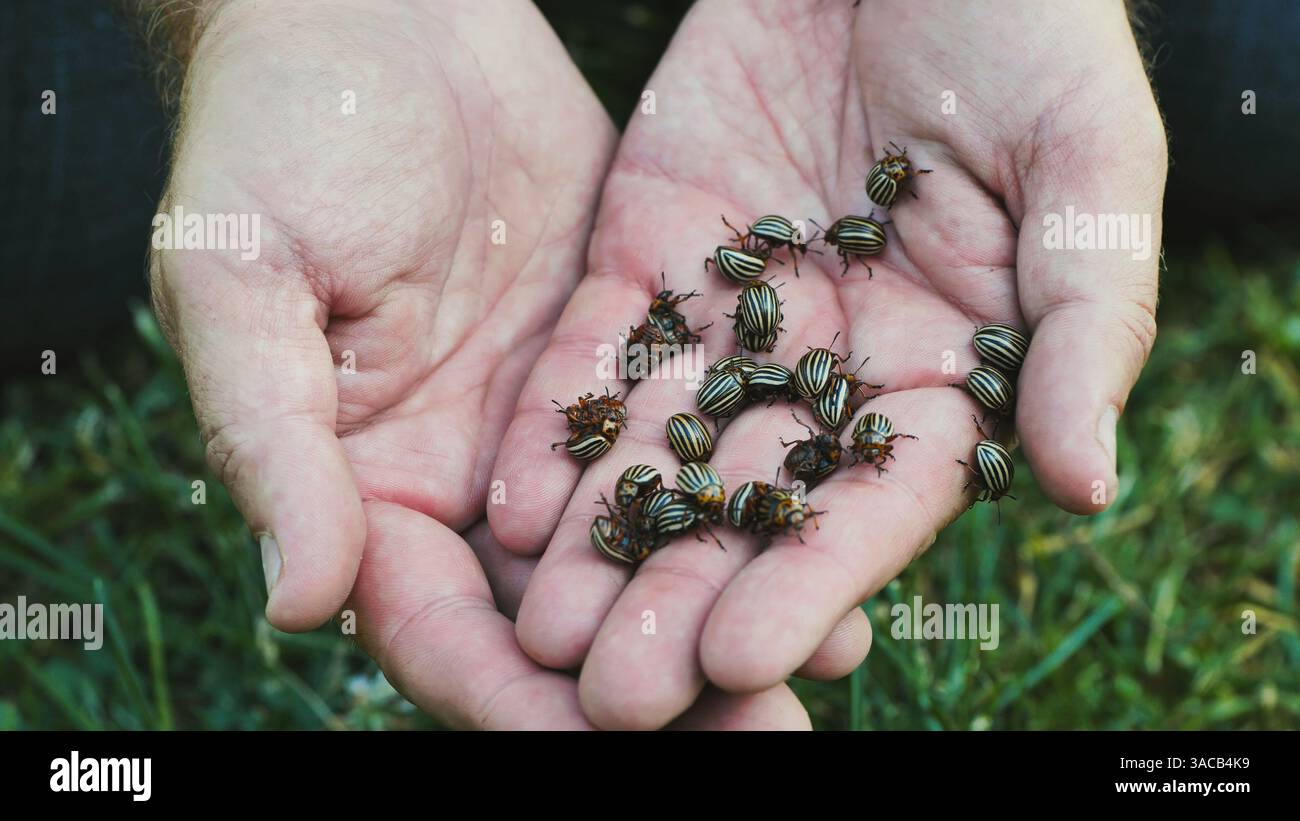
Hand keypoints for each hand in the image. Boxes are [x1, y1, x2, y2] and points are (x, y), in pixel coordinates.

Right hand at [149, 0, 823, 729]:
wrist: (375, 22)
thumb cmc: (274, 140)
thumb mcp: (242, 287)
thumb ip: (270, 443)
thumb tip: (297, 603)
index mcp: (366, 489)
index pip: (442, 630)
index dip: (519, 697)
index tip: (608, 736)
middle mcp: (469, 479)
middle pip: (564, 618)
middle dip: (657, 685)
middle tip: (767, 733)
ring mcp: (554, 421)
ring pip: (647, 541)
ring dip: (727, 601)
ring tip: (834, 655)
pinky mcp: (625, 350)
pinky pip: (697, 436)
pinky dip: (757, 487)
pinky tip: (832, 525)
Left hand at [488, 0, 1164, 727]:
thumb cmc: (1033, 33)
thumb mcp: (1089, 169)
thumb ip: (1083, 327)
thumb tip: (1089, 485)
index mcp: (941, 374)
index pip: (873, 507)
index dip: (812, 585)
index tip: (745, 661)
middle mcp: (825, 369)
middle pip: (749, 505)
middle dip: (681, 597)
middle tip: (614, 694)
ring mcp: (729, 317)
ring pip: (658, 449)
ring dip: (601, 543)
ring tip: (541, 629)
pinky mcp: (648, 254)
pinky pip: (597, 353)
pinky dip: (555, 428)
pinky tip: (510, 507)